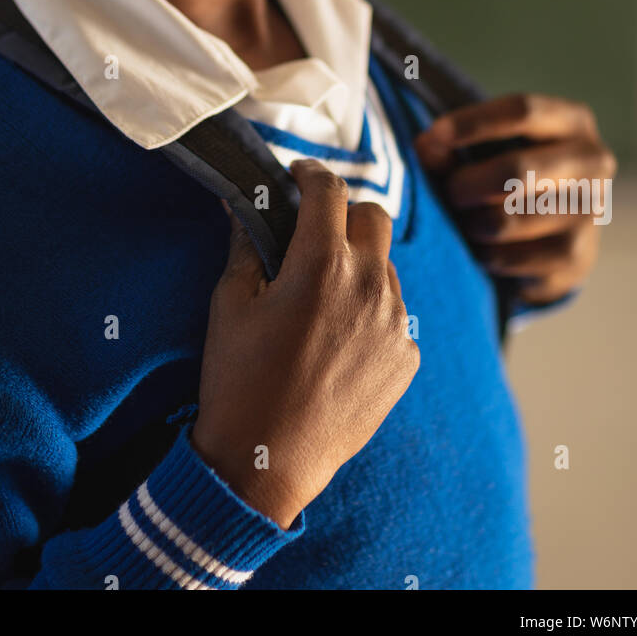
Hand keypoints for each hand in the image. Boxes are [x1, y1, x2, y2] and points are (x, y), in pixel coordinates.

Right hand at [190, 158, 419, 528]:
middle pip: (374, 216)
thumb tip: (244, 204)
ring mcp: (395, 324)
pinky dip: (369, 312)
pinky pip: (394, 315)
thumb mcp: (230, 304)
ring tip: (322, 294)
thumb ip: (245, 244)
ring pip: (387, 267)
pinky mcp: (406, 359)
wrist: (267, 462)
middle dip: (344, 212)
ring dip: (359, 263)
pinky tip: (336, 339)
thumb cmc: (239, 380)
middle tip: (314, 230)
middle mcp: (370, 285)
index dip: (311, 173)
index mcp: (323, 263)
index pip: (329, 190)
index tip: (298, 175)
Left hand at [413, 93, 616, 306]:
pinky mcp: (578, 256)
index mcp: (572, 120)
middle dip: (466, 185)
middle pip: (515, 171)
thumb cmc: (512, 171)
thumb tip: (427, 148)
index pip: (522, 110)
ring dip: (471, 224)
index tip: (433, 136)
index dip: (472, 122)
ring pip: (507, 220)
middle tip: (447, 194)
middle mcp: (593, 161)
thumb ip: (452, 144)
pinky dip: (484, 254)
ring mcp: (591, 211)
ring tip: (464, 221)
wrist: (556, 228)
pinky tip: (482, 247)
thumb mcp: (487, 147)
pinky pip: (509, 258)